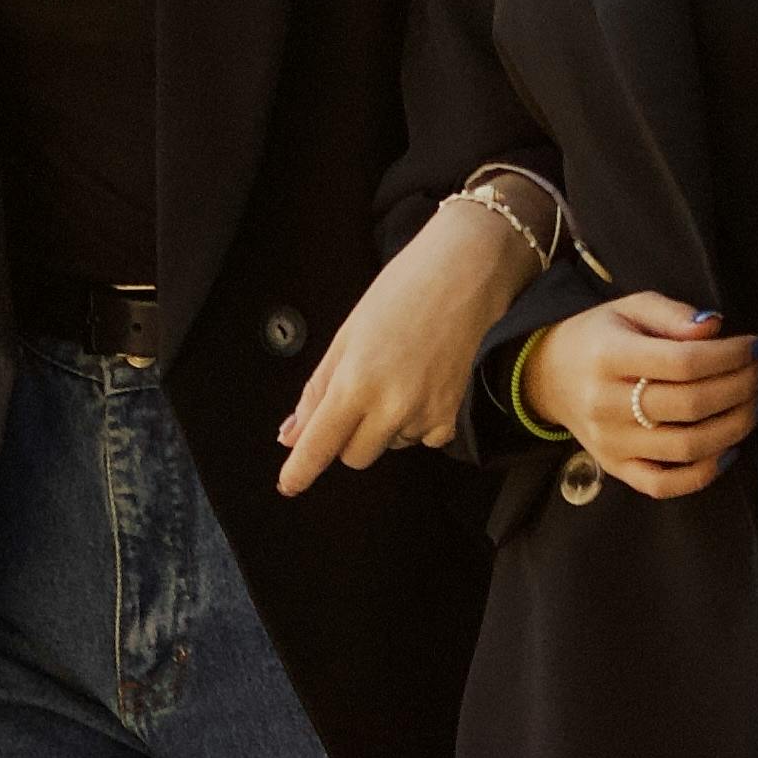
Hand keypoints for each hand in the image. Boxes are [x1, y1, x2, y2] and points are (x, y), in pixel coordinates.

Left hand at [278, 198, 528, 492]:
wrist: (469, 272)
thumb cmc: (404, 290)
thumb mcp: (348, 334)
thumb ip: (318, 389)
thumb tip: (292, 434)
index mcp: (357, 382)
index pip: (320, 445)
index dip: (299, 471)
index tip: (288, 485)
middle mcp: (392, 407)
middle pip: (354, 456)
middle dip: (347, 436)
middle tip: (358, 394)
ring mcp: (427, 415)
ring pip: (390, 445)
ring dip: (385, 425)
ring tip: (400, 373)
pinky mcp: (455, 417)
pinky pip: (423, 439)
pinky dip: (416, 421)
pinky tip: (423, 383)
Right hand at [519, 292, 757, 500]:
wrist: (549, 375)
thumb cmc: (600, 336)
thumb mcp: (631, 308)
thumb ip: (674, 315)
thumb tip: (717, 330)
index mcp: (608, 356)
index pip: (684, 362)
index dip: (732, 356)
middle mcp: (606, 404)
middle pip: (691, 405)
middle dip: (741, 388)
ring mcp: (610, 443)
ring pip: (686, 447)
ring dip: (735, 427)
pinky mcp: (615, 468)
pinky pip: (665, 484)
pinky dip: (704, 473)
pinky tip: (730, 449)